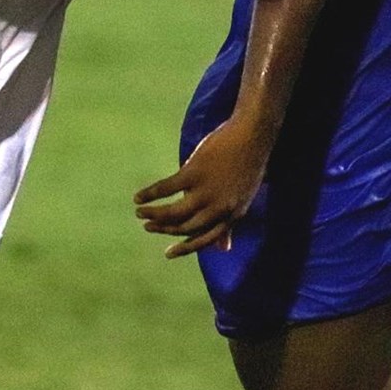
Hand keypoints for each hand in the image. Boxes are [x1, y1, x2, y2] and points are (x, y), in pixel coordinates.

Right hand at [134, 117, 270, 257]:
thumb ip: (229, 224)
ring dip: (153, 214)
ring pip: (173, 213)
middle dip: (164, 229)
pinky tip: (139, 196)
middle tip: (148, 227)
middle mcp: (218, 209)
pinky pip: (165, 189)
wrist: (251, 136)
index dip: (185, 248)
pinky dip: (150, 194)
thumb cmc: (247, 166)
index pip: (204, 240)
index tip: (168, 253)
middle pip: (185, 226)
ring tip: (140, 212)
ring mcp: (205, 192)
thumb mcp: (242, 200)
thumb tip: (223, 249)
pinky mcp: (193, 173)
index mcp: (232, 216)